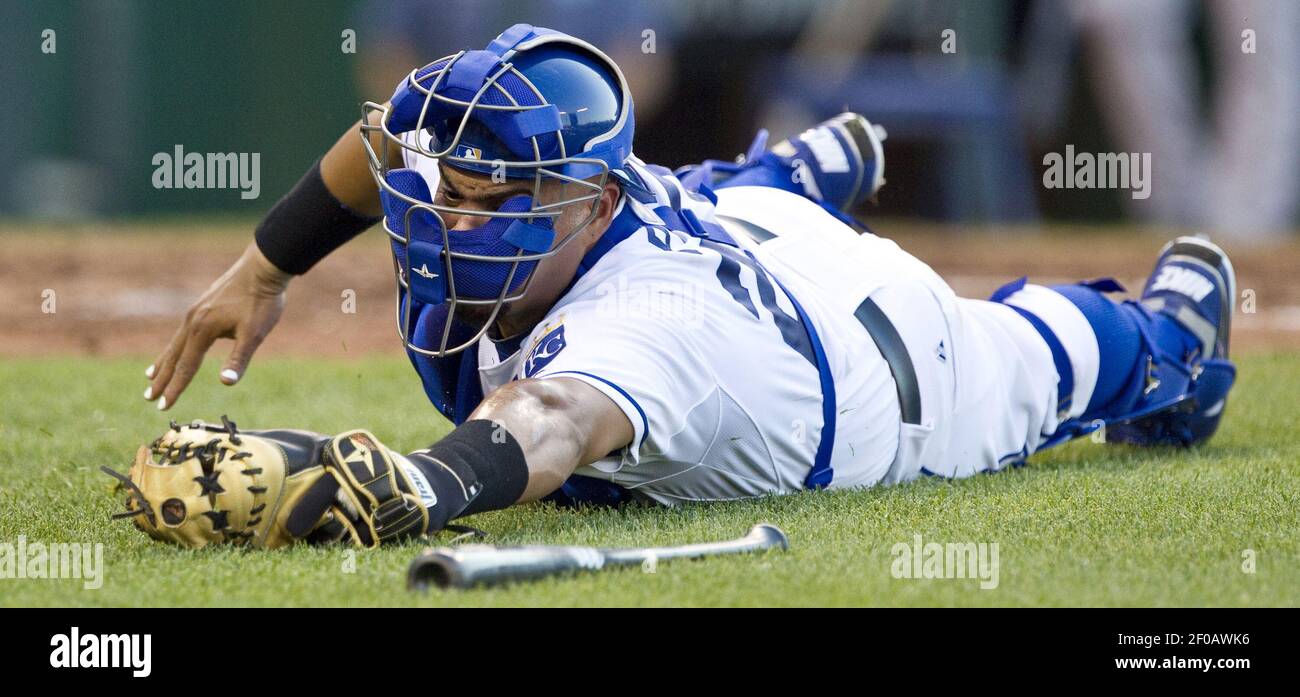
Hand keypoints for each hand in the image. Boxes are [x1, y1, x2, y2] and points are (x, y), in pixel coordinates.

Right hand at [144, 242, 290, 409]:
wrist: (262, 267)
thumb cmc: (261, 301)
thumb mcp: (254, 333)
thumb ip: (239, 358)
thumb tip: (225, 383)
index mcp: (202, 330)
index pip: (186, 367)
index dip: (175, 388)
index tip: (163, 407)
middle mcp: (192, 321)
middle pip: (173, 356)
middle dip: (162, 379)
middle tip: (148, 398)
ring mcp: (195, 312)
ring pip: (174, 343)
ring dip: (163, 362)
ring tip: (150, 377)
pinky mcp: (202, 306)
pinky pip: (182, 332)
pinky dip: (174, 346)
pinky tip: (176, 348)